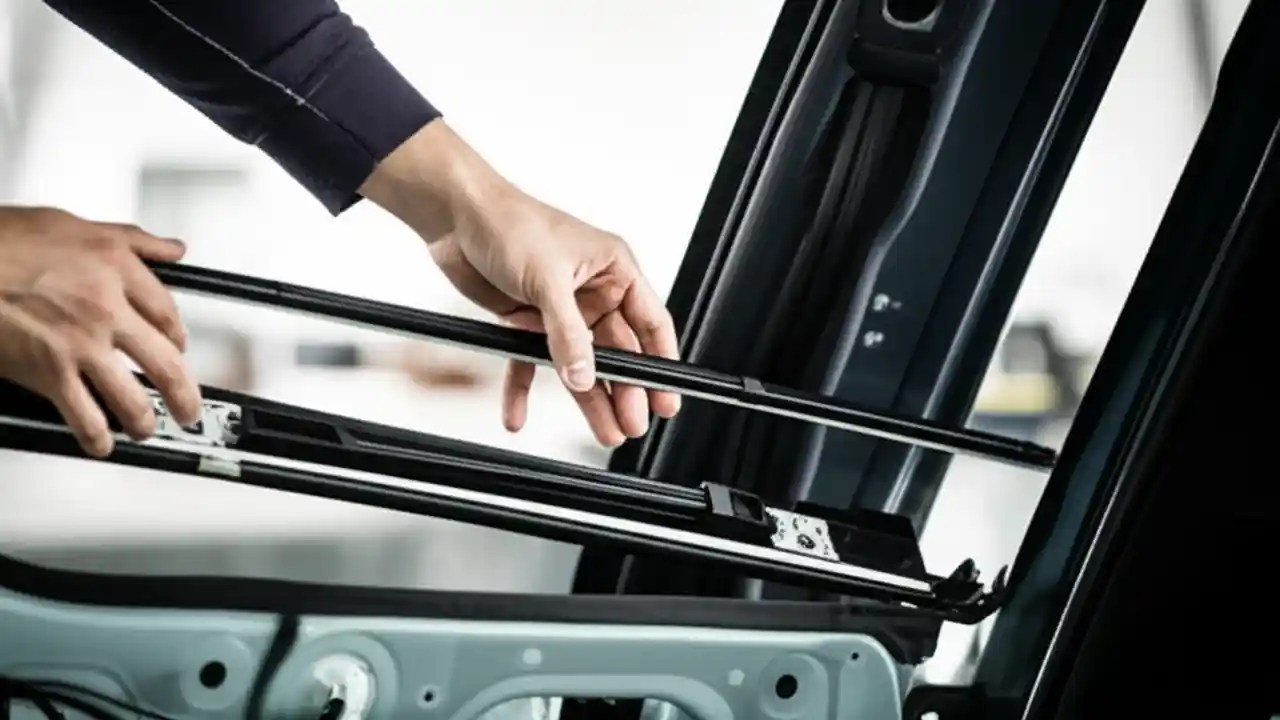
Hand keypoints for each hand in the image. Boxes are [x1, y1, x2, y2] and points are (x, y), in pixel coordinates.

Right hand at [0, 206, 200, 456]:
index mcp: (116, 270)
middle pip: (166, 363)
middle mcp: (107, 309)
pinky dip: (96, 437)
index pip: (168, 312)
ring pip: (132, 398)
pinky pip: (84, 415)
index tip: (178, 347)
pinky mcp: (48, 372)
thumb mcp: (72, 224)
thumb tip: (170, 249)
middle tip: (187, 409)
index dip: (178, 336)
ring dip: (144, 422)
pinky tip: (101, 443)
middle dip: (183, 395)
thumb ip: (131, 240)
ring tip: (146, 430)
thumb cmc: (1, 242)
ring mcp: (80, 345)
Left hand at [361, 121, 681, 446]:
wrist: (453, 216)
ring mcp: (560, 309)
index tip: (667, 398)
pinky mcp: (526, 321)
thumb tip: (584, 376)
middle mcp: (591, 291)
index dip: (661, 362)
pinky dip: (523, 389)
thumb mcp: (547, 279)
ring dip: (587, 399)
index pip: (650, 322)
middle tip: (631, 424)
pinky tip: (518, 414)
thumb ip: (567, 333)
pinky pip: (530, 362)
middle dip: (624, 390)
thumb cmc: (509, 223)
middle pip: (617, 351)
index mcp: (613, 269)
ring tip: (604, 431)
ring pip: (579, 364)